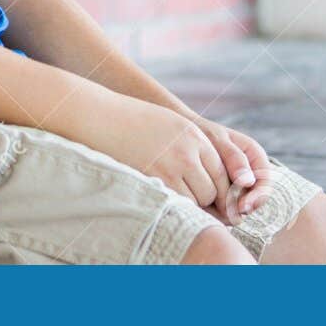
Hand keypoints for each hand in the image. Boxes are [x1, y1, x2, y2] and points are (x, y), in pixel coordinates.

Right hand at [81, 94, 230, 209]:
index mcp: (195, 137)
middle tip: (194, 199)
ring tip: (175, 196)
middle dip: (206, 199)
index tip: (217, 200)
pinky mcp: (151, 181)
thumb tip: (212, 178)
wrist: (103, 118)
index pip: (222, 173)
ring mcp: (169, 169)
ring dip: (189, 205)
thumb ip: (196, 148)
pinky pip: (173, 204)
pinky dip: (173, 207)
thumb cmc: (137, 121)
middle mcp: (187, 154)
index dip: (221, 190)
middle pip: (211, 191)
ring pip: (194, 202)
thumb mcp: (174, 125)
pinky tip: (164, 200)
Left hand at [190, 116, 272, 223]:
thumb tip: (249, 181)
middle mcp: (250, 173)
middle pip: (253, 200)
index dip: (257, 198)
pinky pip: (223, 209)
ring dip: (227, 213)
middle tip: (225, 215)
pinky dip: (216, 212)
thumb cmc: (201, 134)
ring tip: (210, 211)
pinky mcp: (222, 197)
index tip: (242, 207)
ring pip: (239, 208)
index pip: (265, 183)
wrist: (181, 137)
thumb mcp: (217, 139)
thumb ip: (234, 158)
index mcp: (255, 156)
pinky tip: (204, 210)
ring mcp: (236, 186)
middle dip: (240, 209)